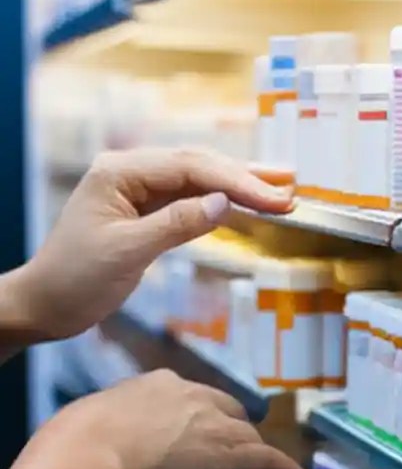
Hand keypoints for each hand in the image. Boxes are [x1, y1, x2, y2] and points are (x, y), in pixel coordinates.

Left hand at [16, 147, 293, 341]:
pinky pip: (191, 197)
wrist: (44, 304)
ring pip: (199, 178)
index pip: (190, 167)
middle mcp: (130, 171)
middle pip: (199, 164)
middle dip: (246, 177)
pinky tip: (248, 202)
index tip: (275, 198)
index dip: (237, 181)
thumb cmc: (75, 280)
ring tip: (281, 186)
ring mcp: (138, 189)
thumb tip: (224, 203)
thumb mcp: (127, 253)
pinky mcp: (146, 209)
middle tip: (289, 191)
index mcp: (119, 172)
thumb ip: (176, 224)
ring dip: (239, 184)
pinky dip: (223, 199)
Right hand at [44, 369, 309, 468]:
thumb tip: (88, 450)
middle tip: (240, 462)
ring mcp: (211, 421)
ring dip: (259, 464)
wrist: (86, 456)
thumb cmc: (70, 447)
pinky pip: (267, 458)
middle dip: (235, 436)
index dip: (199, 421)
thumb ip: (105, 432)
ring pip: (247, 438)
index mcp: (156, 383)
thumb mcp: (87, 427)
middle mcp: (190, 394)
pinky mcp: (227, 449)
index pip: (191, 400)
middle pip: (228, 414)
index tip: (196, 440)